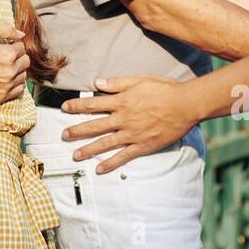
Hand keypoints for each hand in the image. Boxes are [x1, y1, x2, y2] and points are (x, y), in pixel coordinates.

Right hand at [0, 23, 27, 102]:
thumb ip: (6, 30)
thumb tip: (22, 35)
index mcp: (8, 55)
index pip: (22, 47)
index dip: (13, 45)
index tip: (3, 47)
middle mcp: (10, 72)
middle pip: (26, 61)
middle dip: (17, 57)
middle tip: (3, 57)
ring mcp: (7, 86)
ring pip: (23, 75)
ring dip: (16, 70)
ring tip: (1, 68)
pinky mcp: (2, 97)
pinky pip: (19, 90)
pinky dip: (14, 84)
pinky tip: (2, 79)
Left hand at [59, 75, 197, 173]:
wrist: (186, 105)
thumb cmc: (164, 89)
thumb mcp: (140, 80)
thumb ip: (117, 83)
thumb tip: (97, 82)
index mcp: (121, 101)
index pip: (93, 104)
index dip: (77, 106)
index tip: (64, 108)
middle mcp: (123, 118)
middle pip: (95, 125)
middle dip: (77, 130)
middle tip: (63, 135)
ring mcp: (132, 134)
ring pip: (105, 143)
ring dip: (88, 149)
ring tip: (75, 155)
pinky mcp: (143, 145)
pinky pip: (123, 156)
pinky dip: (111, 163)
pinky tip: (100, 169)